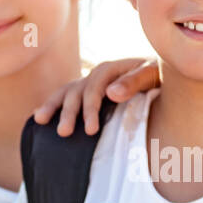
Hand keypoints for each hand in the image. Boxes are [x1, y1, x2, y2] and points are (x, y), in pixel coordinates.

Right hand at [33, 58, 161, 136]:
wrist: (162, 72)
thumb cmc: (160, 75)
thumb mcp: (153, 74)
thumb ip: (134, 82)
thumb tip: (110, 93)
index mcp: (111, 69)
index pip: (95, 88)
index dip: (91, 109)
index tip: (91, 130)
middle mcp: (96, 74)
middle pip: (77, 92)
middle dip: (70, 113)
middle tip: (64, 133)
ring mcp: (90, 82)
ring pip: (67, 92)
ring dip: (54, 106)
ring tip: (40, 120)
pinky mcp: (87, 91)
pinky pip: (66, 96)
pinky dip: (54, 104)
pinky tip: (41, 117)